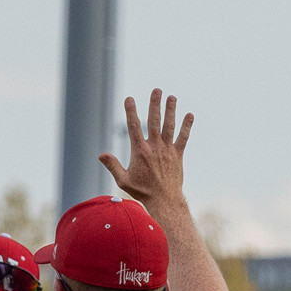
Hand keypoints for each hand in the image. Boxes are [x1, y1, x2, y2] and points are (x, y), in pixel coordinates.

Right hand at [100, 89, 191, 207]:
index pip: (133, 127)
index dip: (131, 111)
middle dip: (155, 104)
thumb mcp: (123, 180)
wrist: (164, 200)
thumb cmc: (142, 192)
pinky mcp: (178, 155)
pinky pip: (183, 138)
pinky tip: (190, 115)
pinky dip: (187, 126)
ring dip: (171, 110)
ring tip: (172, 97)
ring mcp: (167, 150)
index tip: (129, 98)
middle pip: (154, 121)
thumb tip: (101, 155)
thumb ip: (113, 165)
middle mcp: (154, 147)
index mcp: (139, 151)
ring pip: (169, 126)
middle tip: (156, 90)